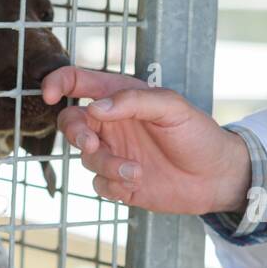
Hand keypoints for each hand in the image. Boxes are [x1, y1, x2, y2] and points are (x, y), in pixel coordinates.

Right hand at [41, 66, 250, 214]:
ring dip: (107, 165)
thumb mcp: (172, 107)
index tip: (49, 94)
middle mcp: (112, 124)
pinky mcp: (119, 182)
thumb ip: (134, 100)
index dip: (58, 83)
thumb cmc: (198, 134)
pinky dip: (113, 185)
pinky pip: (98, 184)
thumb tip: (95, 108)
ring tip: (136, 171)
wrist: (217, 177)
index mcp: (120, 97)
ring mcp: (114, 153)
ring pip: (86, 158)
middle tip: (94, 144)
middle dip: (76, 134)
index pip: (78, 82)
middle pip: (71, 123)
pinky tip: (137, 183)